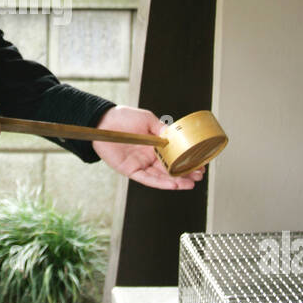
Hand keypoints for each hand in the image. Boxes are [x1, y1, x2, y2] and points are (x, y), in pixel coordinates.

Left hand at [90, 106, 204, 189]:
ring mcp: (140, 164)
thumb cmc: (123, 118)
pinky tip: (174, 185)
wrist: (102, 121)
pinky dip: (161, 183)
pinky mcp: (131, 170)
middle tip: (199, 175)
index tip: (200, 163)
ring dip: (177, 181)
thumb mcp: (147, 119)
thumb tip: (177, 138)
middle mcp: (149, 156)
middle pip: (170, 168)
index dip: (186, 160)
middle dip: (185, 173)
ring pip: (161, 177)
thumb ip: (161, 130)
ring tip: (191, 183)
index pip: (174, 156)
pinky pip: (147, 179)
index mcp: (155, 144)